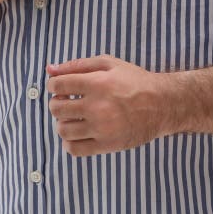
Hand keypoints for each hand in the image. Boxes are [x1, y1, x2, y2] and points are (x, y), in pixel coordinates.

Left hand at [46, 55, 170, 156]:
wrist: (162, 104)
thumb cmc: (135, 81)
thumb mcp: (109, 63)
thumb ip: (78, 64)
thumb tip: (50, 69)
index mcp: (97, 83)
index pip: (58, 85)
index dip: (54, 85)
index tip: (60, 87)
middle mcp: (97, 106)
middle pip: (57, 108)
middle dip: (57, 103)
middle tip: (66, 102)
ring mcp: (101, 128)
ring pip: (63, 130)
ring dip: (62, 122)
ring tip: (73, 118)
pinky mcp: (106, 145)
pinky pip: (74, 149)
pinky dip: (69, 143)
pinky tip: (77, 134)